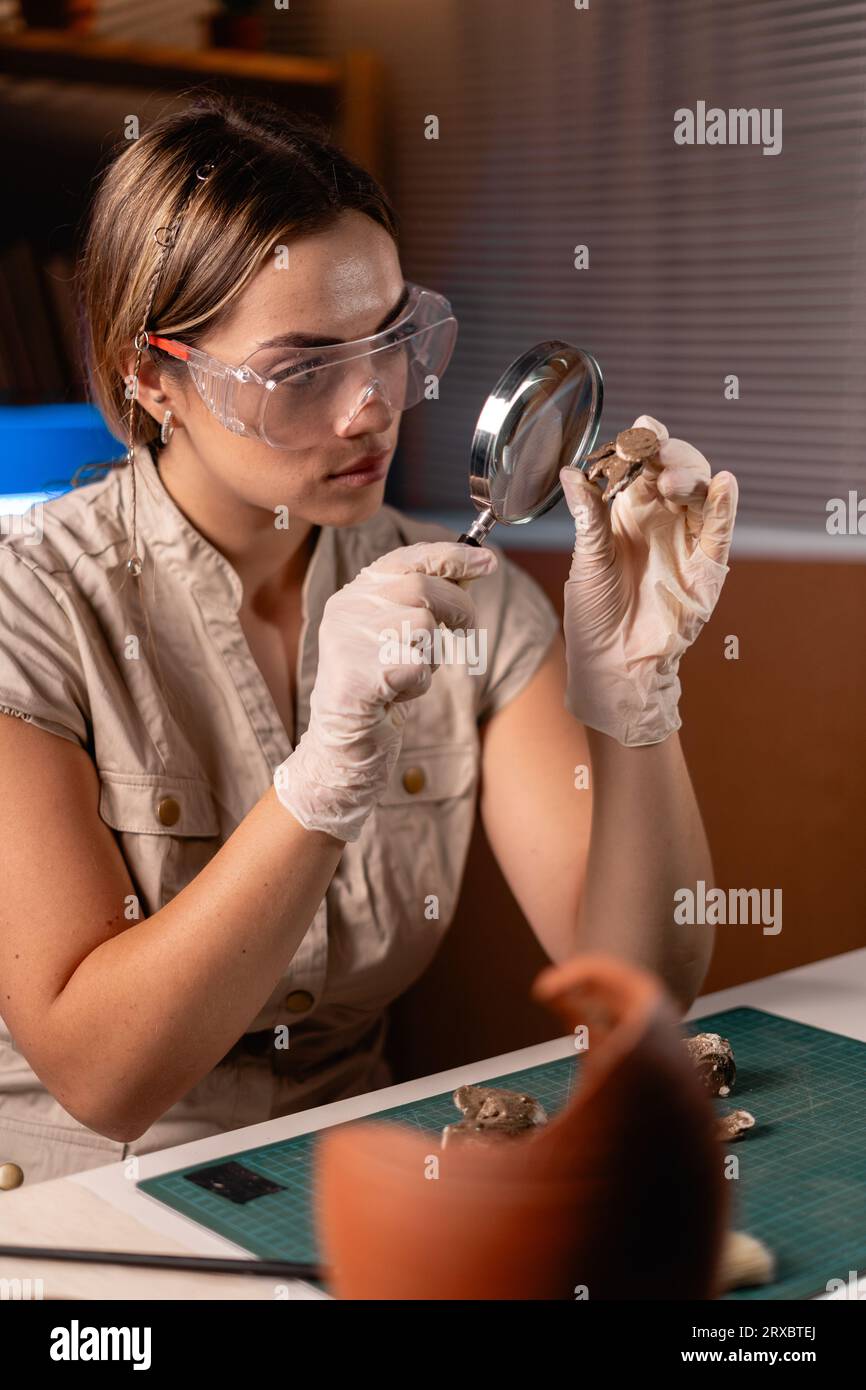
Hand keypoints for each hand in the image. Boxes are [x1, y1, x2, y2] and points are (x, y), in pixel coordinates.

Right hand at [275, 541, 496, 839]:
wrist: (343, 741)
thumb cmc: (378, 685)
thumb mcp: (397, 635)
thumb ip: (425, 602)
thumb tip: (475, 568)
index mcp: (354, 594)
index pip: (406, 558)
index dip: (452, 556)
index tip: (488, 560)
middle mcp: (347, 610)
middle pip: (422, 589)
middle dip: (458, 608)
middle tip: (466, 629)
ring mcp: (349, 642)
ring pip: (423, 627)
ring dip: (433, 655)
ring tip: (411, 672)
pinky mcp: (358, 676)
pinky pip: (417, 667)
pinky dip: (420, 684)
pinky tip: (398, 695)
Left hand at [559, 415, 737, 745]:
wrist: (615, 667)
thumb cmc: (595, 617)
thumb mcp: (587, 562)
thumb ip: (588, 516)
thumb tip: (572, 470)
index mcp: (625, 512)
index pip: (638, 464)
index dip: (640, 443)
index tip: (637, 431)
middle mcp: (658, 519)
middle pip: (673, 467)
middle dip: (665, 454)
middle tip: (650, 454)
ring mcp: (685, 539)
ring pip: (699, 490)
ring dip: (689, 474)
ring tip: (670, 481)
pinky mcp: (707, 564)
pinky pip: (721, 528)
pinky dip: (725, 504)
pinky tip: (723, 483)